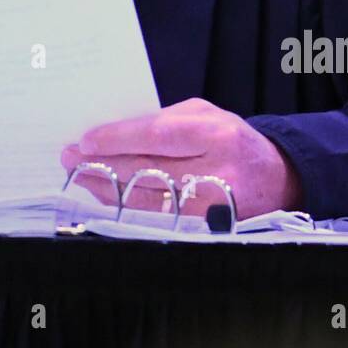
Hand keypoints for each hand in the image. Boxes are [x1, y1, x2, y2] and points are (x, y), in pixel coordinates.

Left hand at [60, 97, 303, 220]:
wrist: (277, 178)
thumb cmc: (230, 139)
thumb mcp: (205, 115)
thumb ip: (163, 120)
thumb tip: (112, 136)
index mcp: (216, 134)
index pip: (157, 136)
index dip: (117, 140)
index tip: (85, 141)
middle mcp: (217, 173)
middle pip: (147, 171)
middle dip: (103, 165)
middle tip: (70, 158)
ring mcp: (212, 209)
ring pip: (148, 201)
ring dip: (108, 190)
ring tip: (80, 177)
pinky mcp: (207, 232)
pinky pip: (157, 220)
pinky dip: (127, 209)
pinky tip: (107, 198)